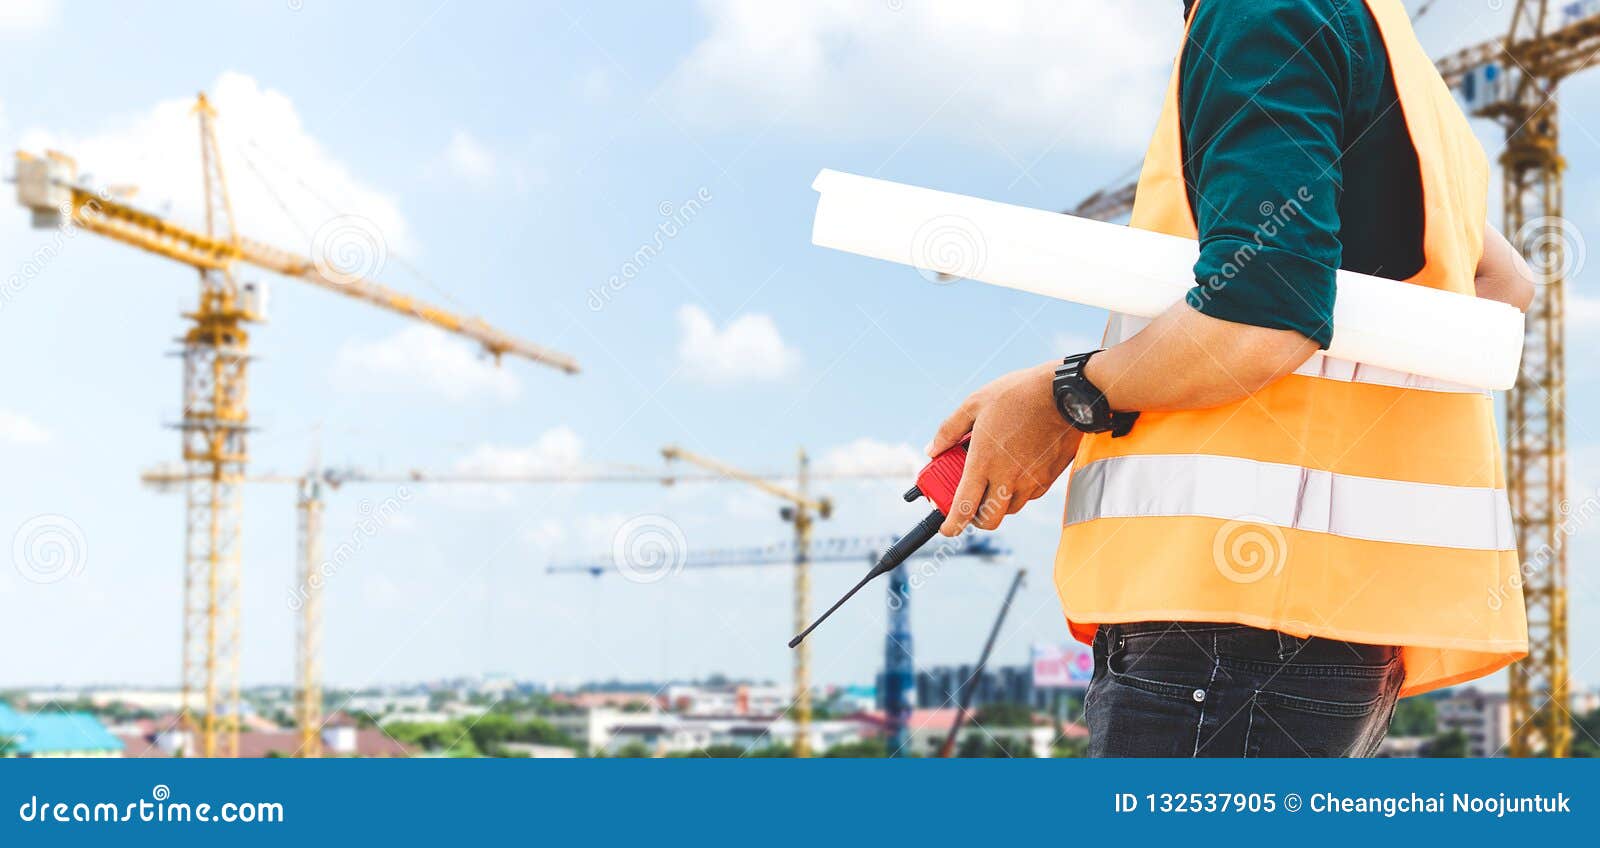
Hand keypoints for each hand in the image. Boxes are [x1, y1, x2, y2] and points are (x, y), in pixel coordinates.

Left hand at [926, 360, 1082, 534]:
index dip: (951, 525)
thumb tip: (932, 449)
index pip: (963, 507)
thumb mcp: (974, 404)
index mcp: (984, 462)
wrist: (1065, 393)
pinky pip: (1028, 496)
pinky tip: (1014, 470)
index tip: (946, 528)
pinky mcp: (1048, 478)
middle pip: (988, 520)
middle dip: (974, 518)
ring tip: (992, 480)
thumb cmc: (1018, 394)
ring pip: (1010, 510)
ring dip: (997, 503)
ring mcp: (1030, 481)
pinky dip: (1017, 492)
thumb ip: (949, 430)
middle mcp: (1007, 478)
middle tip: (969, 504)